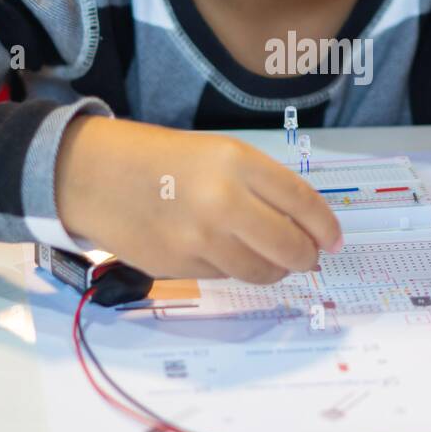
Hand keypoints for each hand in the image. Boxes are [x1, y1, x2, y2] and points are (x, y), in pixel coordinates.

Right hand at [54, 117, 341, 283]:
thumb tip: (307, 228)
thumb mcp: (219, 155)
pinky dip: (235, 269)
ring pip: (261, 271)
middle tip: (309, 257)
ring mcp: (200, 239)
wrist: (95, 176)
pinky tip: (224, 252)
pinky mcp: (180, 267)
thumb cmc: (164, 161)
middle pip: (289, 247)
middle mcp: (222, 202)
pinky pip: (226, 276)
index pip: (301, 201)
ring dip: (275, 270)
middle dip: (306, 256)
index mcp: (237, 163)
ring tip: (272, 259)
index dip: (325, 226)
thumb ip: (263, 186)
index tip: (334, 240)